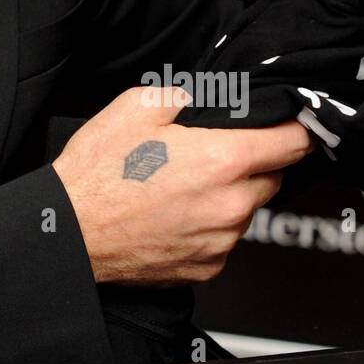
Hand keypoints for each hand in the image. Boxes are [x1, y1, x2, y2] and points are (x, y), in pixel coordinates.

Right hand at [52, 86, 312, 285]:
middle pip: (274, 177)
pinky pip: (224, 239)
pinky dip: (209, 226)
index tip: (288, 126)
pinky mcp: (206, 267)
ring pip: (248, 210)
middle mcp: (230, 205)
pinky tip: (174, 212)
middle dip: (252, 162)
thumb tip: (208, 96)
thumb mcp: (136, 106)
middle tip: (209, 154)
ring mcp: (220, 241)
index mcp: (222, 160)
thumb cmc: (97, 175)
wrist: (70, 232)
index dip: (293, 129)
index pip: (293, 143)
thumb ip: (186, 95)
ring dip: (229, 196)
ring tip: (181, 185)